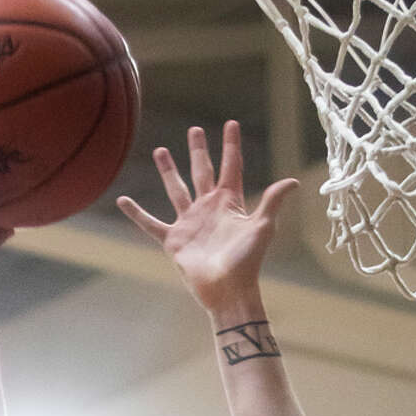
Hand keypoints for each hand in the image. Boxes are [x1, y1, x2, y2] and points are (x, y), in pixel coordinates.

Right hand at [117, 121, 296, 310]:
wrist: (228, 291)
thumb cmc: (247, 262)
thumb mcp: (262, 228)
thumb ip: (272, 201)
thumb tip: (293, 181)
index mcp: (230, 203)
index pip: (231, 166)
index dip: (231, 145)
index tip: (230, 123)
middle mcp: (208, 208)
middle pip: (202, 171)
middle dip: (199, 150)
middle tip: (195, 129)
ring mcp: (190, 223)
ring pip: (176, 190)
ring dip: (168, 171)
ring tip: (161, 150)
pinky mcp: (174, 240)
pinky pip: (151, 224)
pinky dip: (136, 214)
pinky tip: (122, 200)